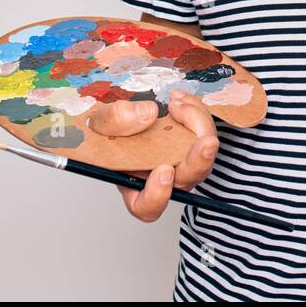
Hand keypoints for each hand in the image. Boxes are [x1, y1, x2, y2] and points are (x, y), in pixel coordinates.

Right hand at [87, 90, 219, 223]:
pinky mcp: (192, 141)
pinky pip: (203, 132)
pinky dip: (195, 112)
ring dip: (198, 127)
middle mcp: (161, 178)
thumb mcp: (98, 122)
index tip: (163, 171)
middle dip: (199, 161)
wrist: (119, 109)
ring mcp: (179, 161)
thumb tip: (148, 113)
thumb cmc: (105, 125)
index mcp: (133, 185)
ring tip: (178, 105)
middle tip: (206, 142)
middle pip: (187, 180)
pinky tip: (179, 99)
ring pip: (202, 155)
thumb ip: (116, 120)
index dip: (158, 194)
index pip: (148, 206)